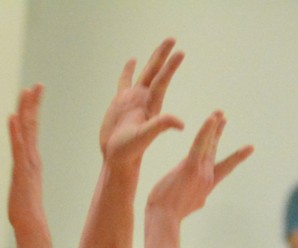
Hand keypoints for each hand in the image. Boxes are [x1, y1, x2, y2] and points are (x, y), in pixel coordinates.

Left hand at [7, 85, 46, 229]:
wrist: (30, 224)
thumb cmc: (25, 210)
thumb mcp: (22, 188)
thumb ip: (22, 177)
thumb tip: (21, 175)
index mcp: (32, 160)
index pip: (33, 130)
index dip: (33, 111)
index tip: (34, 93)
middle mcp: (32, 158)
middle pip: (33, 125)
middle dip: (34, 104)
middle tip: (36, 85)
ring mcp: (27, 164)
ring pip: (27, 132)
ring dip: (26, 111)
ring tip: (26, 92)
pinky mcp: (21, 171)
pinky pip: (18, 148)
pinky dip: (15, 132)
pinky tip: (13, 117)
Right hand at [98, 38, 184, 165]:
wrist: (116, 158)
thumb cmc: (129, 151)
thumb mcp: (146, 137)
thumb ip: (161, 126)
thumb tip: (181, 123)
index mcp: (151, 105)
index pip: (162, 81)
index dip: (170, 67)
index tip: (180, 52)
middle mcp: (144, 99)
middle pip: (155, 72)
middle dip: (163, 55)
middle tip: (172, 39)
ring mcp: (133, 99)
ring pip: (144, 73)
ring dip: (153, 59)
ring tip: (162, 45)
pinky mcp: (120, 102)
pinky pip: (125, 82)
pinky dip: (128, 71)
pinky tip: (132, 61)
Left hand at [144, 111, 251, 221]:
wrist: (164, 221)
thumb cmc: (168, 215)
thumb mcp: (185, 204)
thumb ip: (194, 196)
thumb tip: (200, 198)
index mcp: (206, 186)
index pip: (222, 167)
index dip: (235, 157)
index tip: (248, 148)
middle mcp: (207, 178)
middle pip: (214, 150)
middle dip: (218, 133)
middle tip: (224, 118)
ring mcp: (200, 172)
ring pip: (209, 144)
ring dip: (214, 127)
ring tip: (220, 113)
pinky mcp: (190, 167)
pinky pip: (199, 144)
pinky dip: (206, 131)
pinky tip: (212, 119)